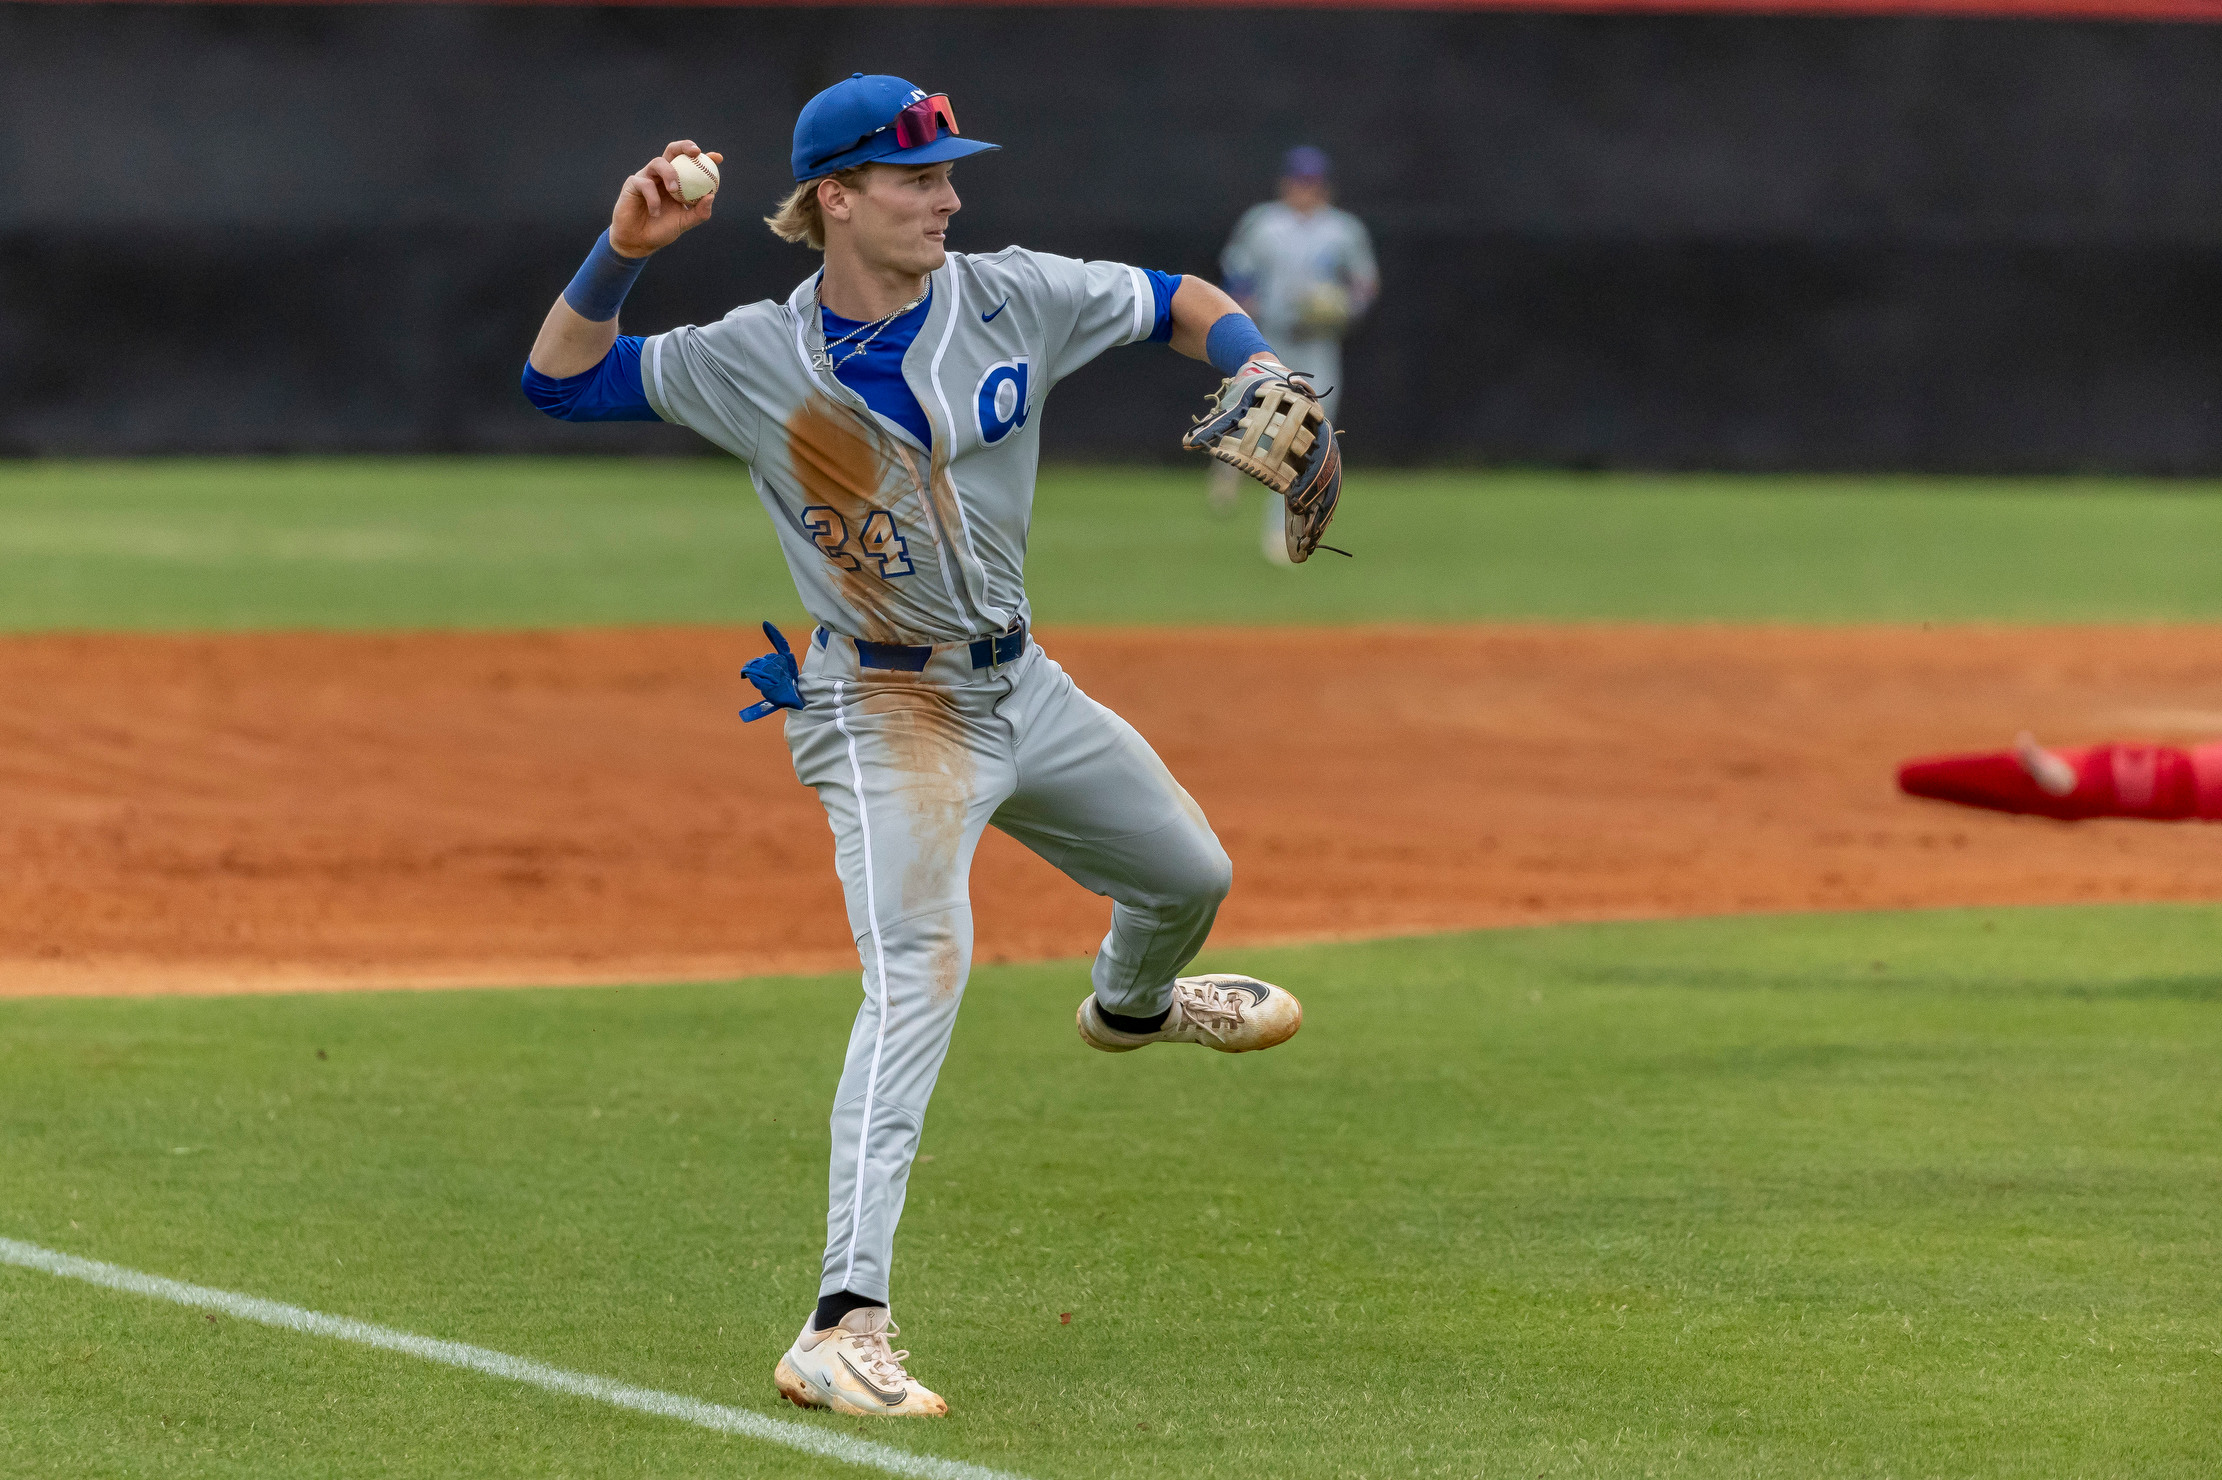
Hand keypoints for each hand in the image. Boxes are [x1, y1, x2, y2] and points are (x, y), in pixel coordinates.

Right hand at [610, 141, 722, 257]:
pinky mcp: (632, 184)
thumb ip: (699, 212)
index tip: (717, 158)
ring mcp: (646, 176)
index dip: (705, 157)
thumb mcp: (684, 222)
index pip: (690, 163)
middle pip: (672, 151)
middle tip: (696, 153)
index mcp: (676, 180)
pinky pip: (645, 184)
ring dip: (669, 173)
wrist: (638, 241)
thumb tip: (711, 196)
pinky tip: (655, 213)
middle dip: (685, 146)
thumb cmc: (661, 229)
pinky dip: (653, 198)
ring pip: (658, 162)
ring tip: (673, 190)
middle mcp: (661, 175)